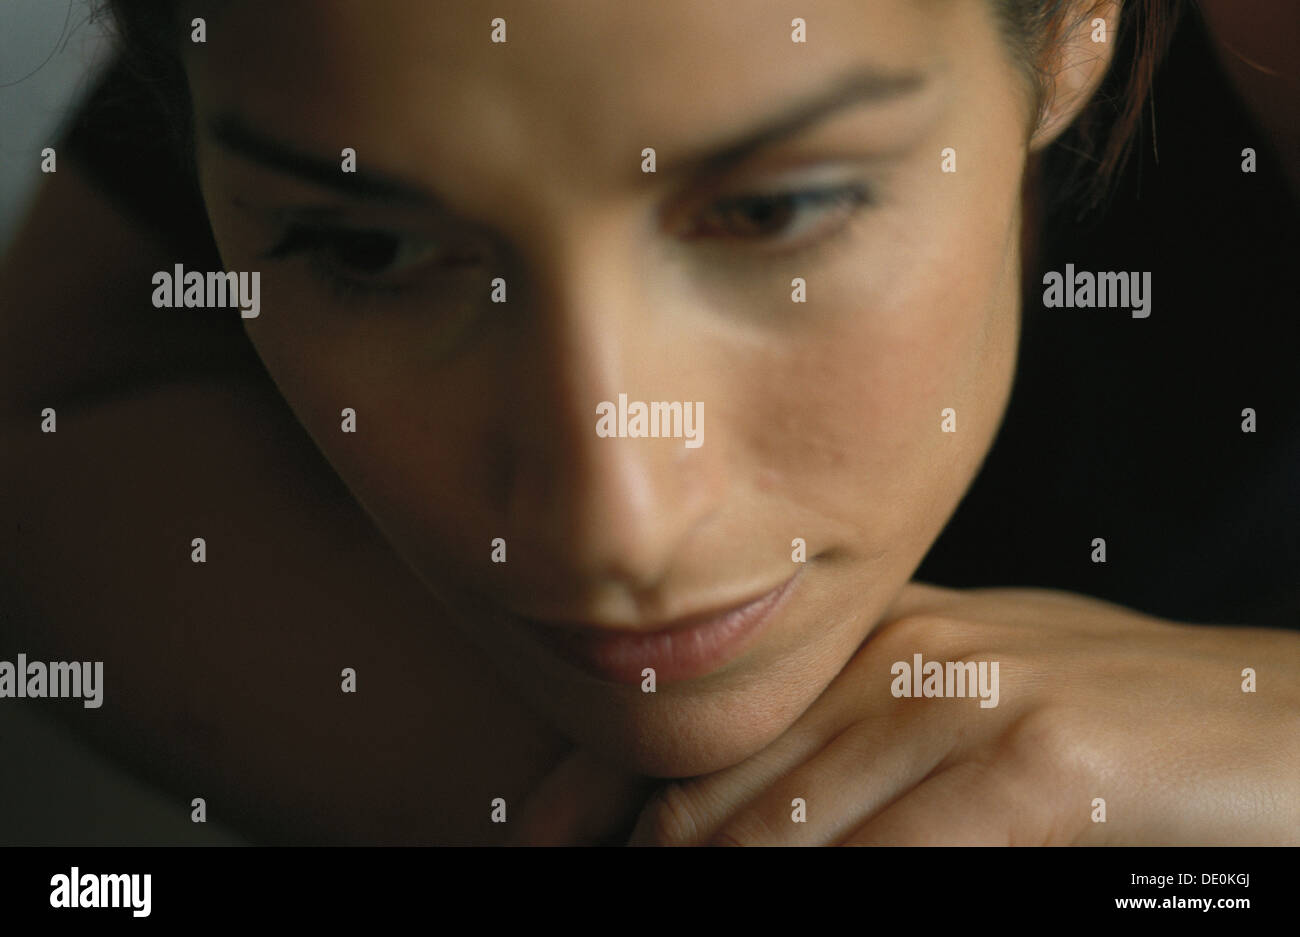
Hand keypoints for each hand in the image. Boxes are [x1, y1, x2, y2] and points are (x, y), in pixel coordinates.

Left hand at [621, 582, 1299, 843]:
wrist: (1284, 724)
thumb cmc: (1125, 730)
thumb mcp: (972, 723)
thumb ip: (866, 754)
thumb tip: (759, 821)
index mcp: (876, 637)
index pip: (705, 724)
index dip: (599, 793)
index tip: (534, 842)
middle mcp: (903, 650)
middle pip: (724, 783)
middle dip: (652, 860)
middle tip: (562, 881)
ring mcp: (967, 693)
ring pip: (792, 826)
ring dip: (724, 879)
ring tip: (658, 894)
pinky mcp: (1038, 755)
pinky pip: (899, 853)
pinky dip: (843, 892)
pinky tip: (819, 905)